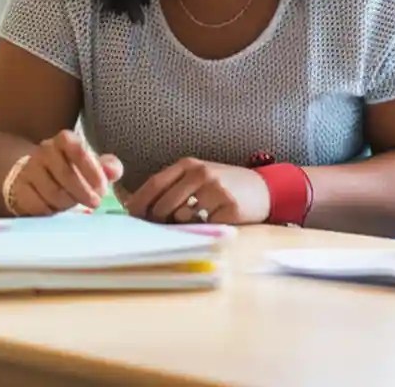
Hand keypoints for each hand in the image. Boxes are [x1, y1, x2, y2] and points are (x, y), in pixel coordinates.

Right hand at [9, 130, 122, 215]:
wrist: (32, 175)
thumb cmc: (70, 169)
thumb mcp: (91, 165)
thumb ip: (107, 167)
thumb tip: (114, 172)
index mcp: (64, 141)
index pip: (76, 148)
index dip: (91, 168)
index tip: (102, 187)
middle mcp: (44, 151)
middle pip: (66, 174)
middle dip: (83, 192)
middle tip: (95, 202)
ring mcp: (28, 170)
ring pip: (52, 193)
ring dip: (68, 204)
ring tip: (75, 206)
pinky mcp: (17, 190)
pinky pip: (38, 206)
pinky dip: (51, 211)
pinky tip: (57, 210)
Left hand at [125, 158, 269, 224]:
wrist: (264, 189)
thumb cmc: (223, 187)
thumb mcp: (197, 178)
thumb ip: (171, 187)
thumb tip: (133, 206)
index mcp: (188, 164)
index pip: (154, 183)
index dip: (139, 203)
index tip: (130, 218)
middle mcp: (201, 173)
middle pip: (163, 204)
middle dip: (158, 221)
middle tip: (162, 228)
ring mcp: (215, 189)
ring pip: (181, 216)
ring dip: (182, 225)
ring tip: (195, 219)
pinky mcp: (229, 207)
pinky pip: (203, 226)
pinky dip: (204, 228)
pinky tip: (214, 220)